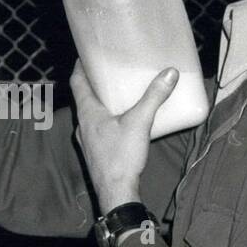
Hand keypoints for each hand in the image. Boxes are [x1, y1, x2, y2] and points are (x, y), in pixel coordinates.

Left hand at [70, 61, 178, 213]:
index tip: (86, 53)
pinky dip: (105, 118)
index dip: (80, 66)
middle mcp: (82, 124)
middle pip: (83, 97)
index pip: (77, 82)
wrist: (116, 193)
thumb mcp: (140, 122)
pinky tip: (121, 120)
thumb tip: (169, 73)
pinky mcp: (95, 152)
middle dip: (93, 83)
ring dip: (99, 102)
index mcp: (87, 113)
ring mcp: (87, 140)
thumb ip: (154, 97)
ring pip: (90, 114)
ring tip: (116, 92)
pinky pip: (97, 128)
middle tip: (108, 70)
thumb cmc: (121, 156)